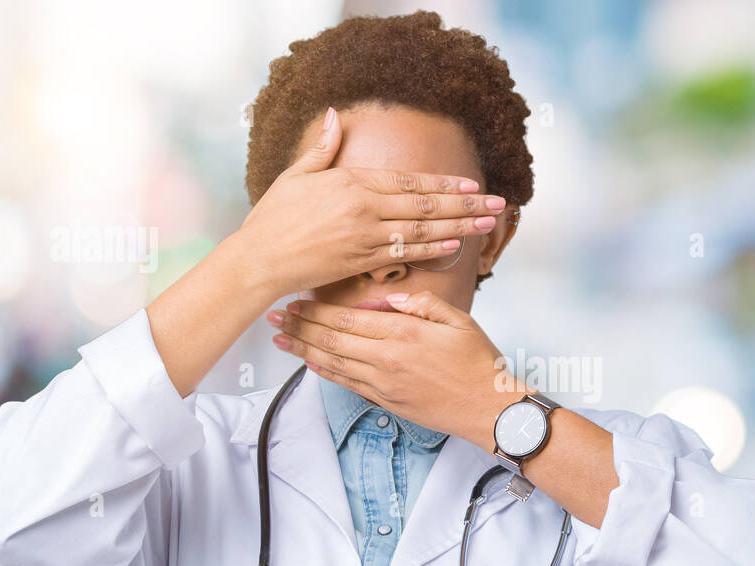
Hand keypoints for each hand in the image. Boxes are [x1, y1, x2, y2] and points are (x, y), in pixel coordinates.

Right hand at [233, 106, 506, 297]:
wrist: (258, 259)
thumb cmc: (273, 218)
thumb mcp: (296, 175)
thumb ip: (322, 148)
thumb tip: (334, 115)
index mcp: (350, 182)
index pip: (408, 180)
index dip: (442, 183)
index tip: (470, 183)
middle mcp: (363, 207)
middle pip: (425, 203)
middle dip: (465, 203)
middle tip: (496, 202)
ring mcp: (364, 235)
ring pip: (422, 228)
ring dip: (459, 225)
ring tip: (487, 222)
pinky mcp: (361, 261)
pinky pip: (405, 253)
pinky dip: (432, 248)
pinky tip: (455, 244)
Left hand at [266, 291, 525, 450]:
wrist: (488, 407)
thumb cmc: (478, 361)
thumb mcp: (456, 319)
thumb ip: (419, 303)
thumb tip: (385, 300)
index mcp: (404, 333)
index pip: (347, 318)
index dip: (316, 310)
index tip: (296, 301)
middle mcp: (387, 359)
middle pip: (331, 340)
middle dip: (300, 327)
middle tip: (276, 317)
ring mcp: (384, 383)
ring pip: (332, 363)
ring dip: (302, 349)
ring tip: (280, 339)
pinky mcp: (386, 402)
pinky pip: (347, 384)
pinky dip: (324, 372)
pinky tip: (309, 363)